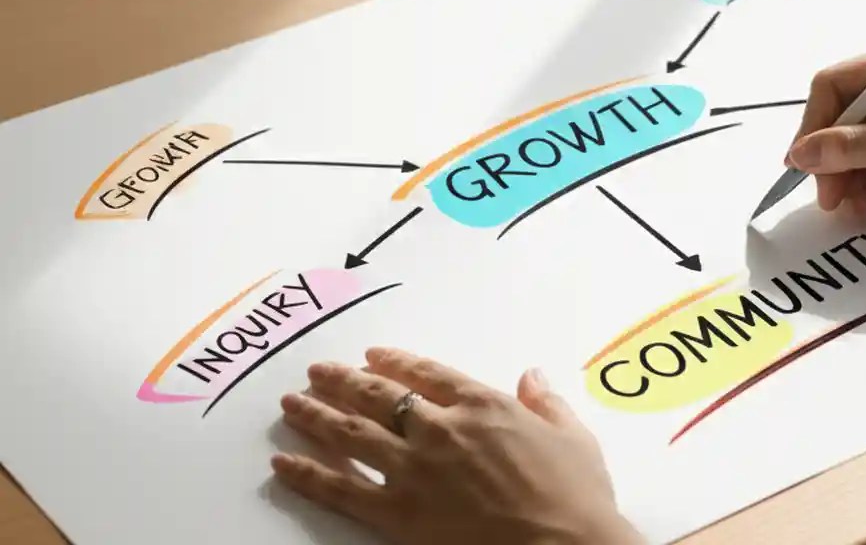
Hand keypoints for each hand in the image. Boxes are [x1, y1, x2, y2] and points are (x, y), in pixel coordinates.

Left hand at [270, 348, 641, 544]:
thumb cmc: (576, 496)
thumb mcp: (573, 438)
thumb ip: (547, 404)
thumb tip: (533, 376)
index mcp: (483, 405)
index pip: (426, 373)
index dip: (394, 362)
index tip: (372, 356)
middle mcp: (440, 428)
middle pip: (379, 396)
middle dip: (343, 381)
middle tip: (317, 371)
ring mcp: (415, 470)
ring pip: (351, 434)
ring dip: (316, 415)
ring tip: (291, 403)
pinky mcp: (398, 514)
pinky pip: (342, 490)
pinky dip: (309, 475)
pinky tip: (284, 464)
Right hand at [786, 45, 865, 218]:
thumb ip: (850, 148)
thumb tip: (798, 155)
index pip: (832, 86)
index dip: (813, 125)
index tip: (803, 164)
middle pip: (839, 120)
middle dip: (831, 160)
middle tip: (829, 198)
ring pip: (852, 147)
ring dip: (846, 179)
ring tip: (852, 210)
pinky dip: (865, 186)